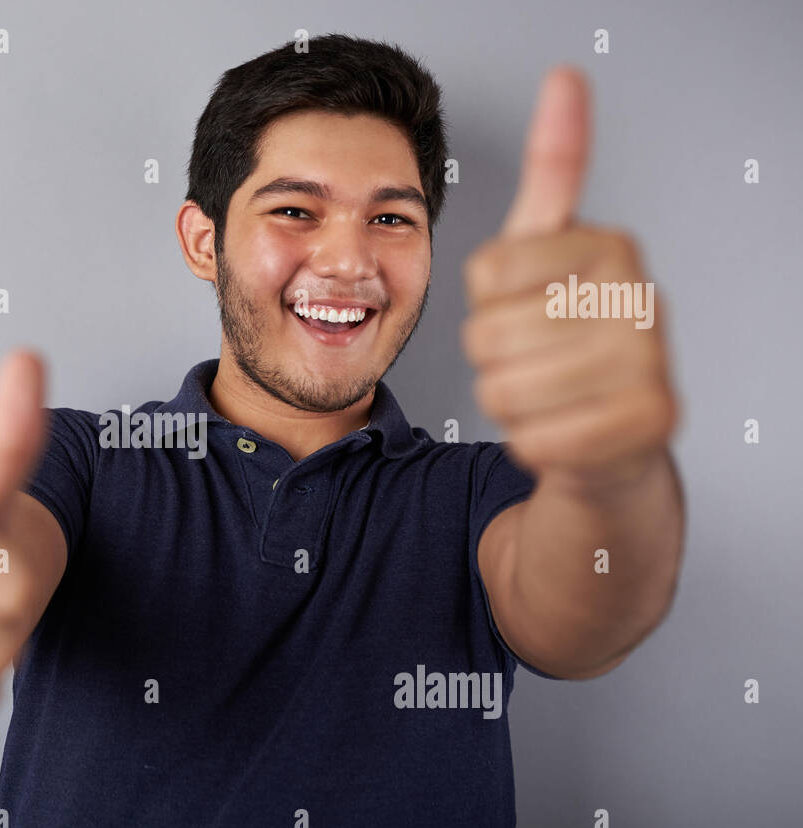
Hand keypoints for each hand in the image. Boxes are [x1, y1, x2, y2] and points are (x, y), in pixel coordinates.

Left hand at [461, 67, 679, 493]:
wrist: (614, 433)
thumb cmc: (569, 335)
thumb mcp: (551, 248)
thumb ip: (554, 170)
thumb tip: (565, 78)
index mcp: (612, 246)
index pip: (484, 274)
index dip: (485, 301)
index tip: (528, 303)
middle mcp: (642, 300)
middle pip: (487, 336)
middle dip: (493, 357)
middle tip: (538, 358)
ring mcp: (651, 365)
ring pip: (504, 391)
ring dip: (509, 402)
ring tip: (550, 393)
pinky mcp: (646, 427)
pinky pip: (534, 439)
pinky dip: (532, 442)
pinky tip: (565, 429)